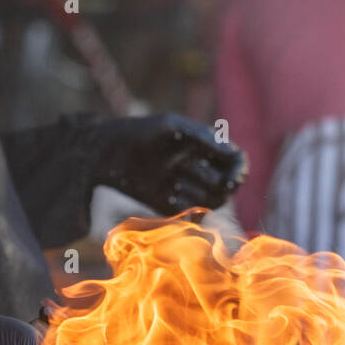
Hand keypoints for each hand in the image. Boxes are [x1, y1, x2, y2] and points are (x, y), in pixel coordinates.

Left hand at [92, 113, 246, 213]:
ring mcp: (185, 187)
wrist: (106, 152)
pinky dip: (190, 214)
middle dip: (217, 185)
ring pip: (211, 203)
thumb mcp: (173, 128)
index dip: (239, 171)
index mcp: (204, 146)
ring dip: (199, 195)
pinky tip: (175, 202)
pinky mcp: (169, 205)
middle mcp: (199, 167)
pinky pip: (191, 216)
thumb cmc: (140, 132)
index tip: (233, 180)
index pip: (236, 161)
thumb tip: (234, 154)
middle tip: (193, 175)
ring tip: (175, 181)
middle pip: (226, 188)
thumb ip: (204, 139)